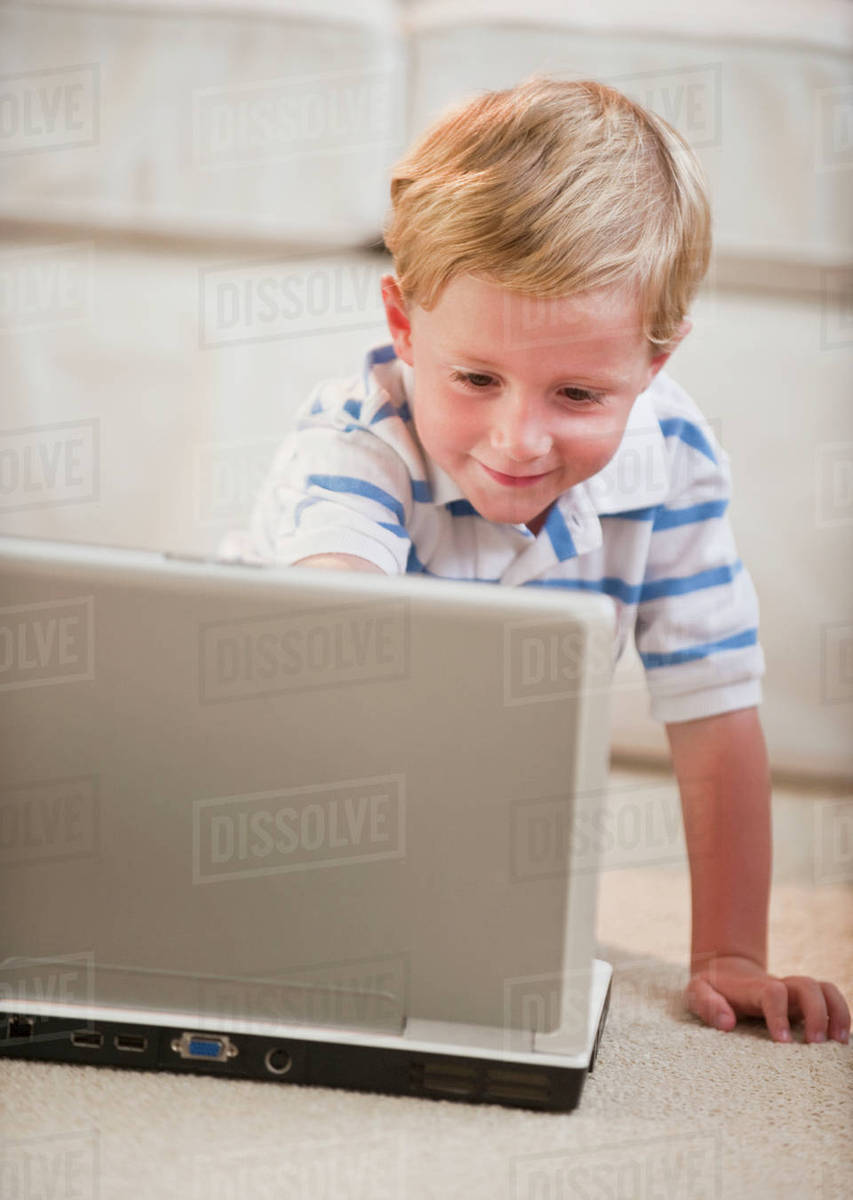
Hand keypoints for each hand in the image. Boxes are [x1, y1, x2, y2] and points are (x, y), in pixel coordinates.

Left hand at [685, 954, 849, 1043]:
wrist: (725, 973)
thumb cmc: (711, 989)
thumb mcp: (697, 993)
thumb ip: (707, 1004)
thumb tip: (727, 1022)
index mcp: (754, 987)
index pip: (773, 992)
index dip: (780, 1014)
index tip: (783, 1042)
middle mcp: (780, 987)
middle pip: (808, 985)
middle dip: (817, 1012)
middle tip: (816, 1044)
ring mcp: (794, 994)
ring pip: (825, 989)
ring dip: (838, 1012)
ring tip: (840, 1042)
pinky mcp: (804, 1005)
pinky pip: (831, 1002)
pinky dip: (841, 1017)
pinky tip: (841, 1042)